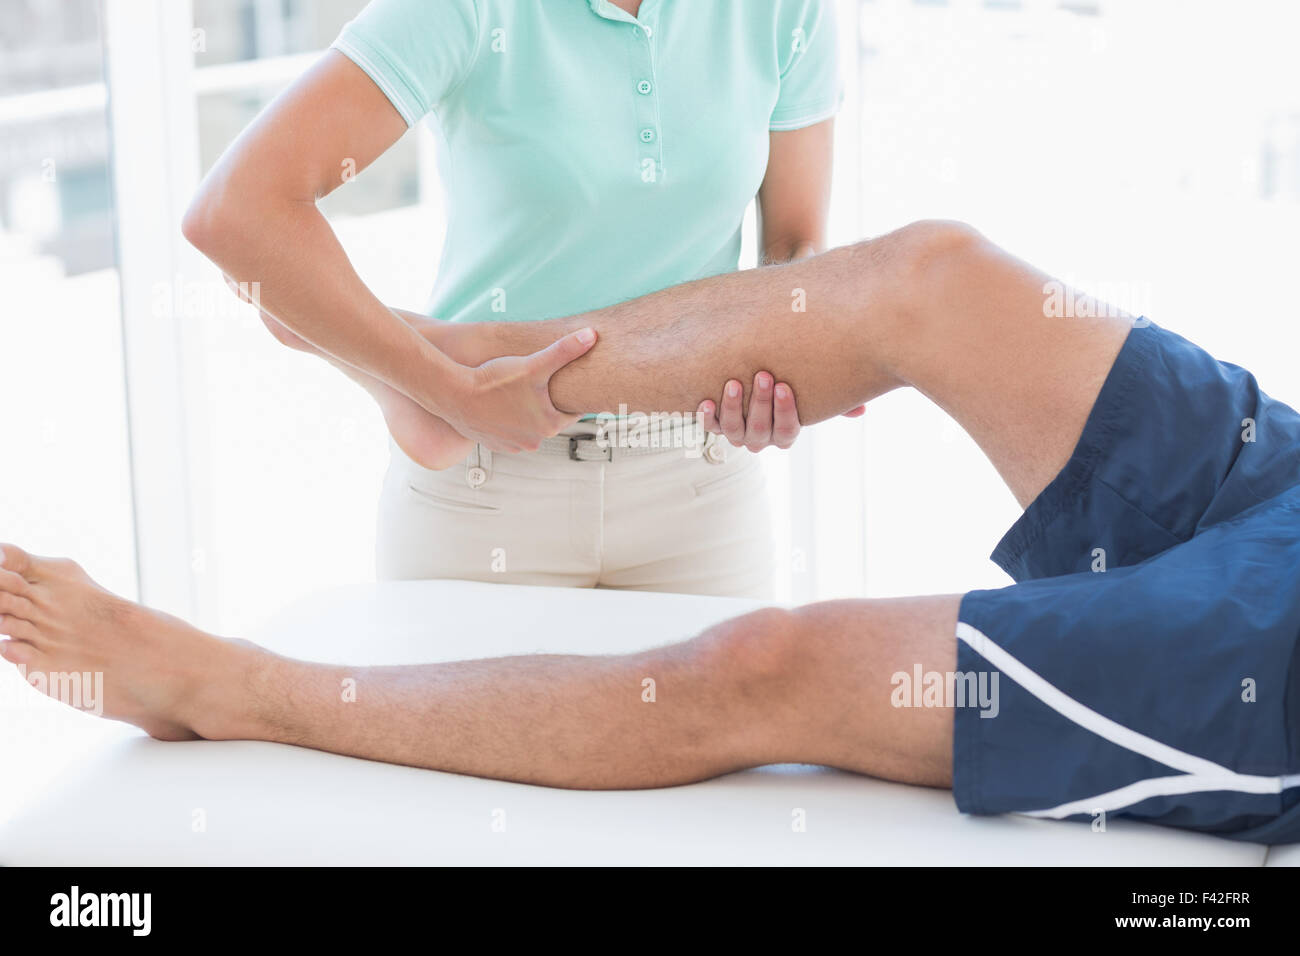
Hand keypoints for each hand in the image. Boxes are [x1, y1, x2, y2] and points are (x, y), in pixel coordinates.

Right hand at [445, 327, 597, 453]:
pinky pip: (509, 432)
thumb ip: (565, 351)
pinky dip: (508, 420)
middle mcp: (534, 442)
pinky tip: (502, 404)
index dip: (569, 394)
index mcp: (549, 425)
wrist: (454, 394)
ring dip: (526, 413)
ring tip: (517, 394)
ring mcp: (513, 446)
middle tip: (538, 385)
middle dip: (546, 403)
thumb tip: (592, 335)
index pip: (572, 411)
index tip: (567, 383)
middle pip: (549, 418)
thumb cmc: (494, 380)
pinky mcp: (494, 445)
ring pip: (528, 426)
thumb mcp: (533, 364)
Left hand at [696, 371, 864, 451]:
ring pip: (734, 431)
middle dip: (761, 403)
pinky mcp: (716, 424)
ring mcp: (738, 432)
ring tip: (734, 384)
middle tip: (763, 375)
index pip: (788, 430)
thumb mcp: (812, 390)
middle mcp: (761, 437)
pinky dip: (707, 417)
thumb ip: (834, 398)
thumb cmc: (789, 382)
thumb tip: (862, 409)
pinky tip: (706, 401)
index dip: (786, 411)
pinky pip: (711, 427)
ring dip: (733, 408)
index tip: (784, 387)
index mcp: (785, 432)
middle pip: (761, 429)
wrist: (749, 373)